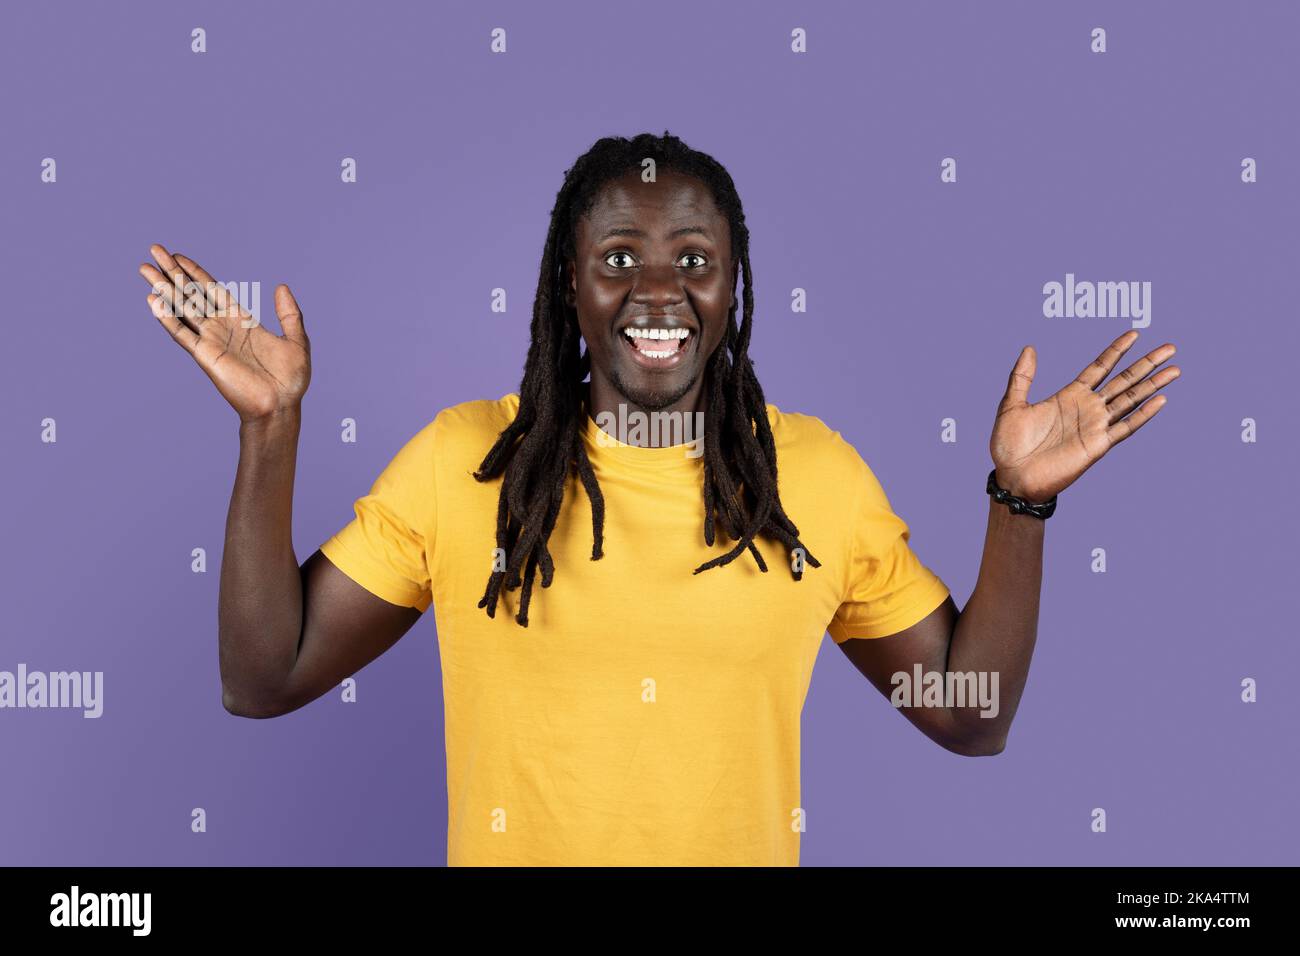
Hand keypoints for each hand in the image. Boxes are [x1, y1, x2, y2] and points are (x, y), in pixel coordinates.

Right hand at [139, 244, 310, 423]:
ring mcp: (211, 340)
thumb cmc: (290, 379)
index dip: (195, 272)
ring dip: (163, 288)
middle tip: (154, 250)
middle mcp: (221, 327)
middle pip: (191, 294)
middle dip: (173, 272)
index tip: (178, 256)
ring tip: (145, 269)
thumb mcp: (296, 340)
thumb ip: (289, 313)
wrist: (280, 405)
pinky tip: (153, 300)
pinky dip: (167, 317)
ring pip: (181, 308)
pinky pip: (181, 333)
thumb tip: (282, 287)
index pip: (212, 290)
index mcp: (240, 320)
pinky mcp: (205, 355)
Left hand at [989, 330, 1179, 503]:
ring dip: (1153, 385)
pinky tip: (1160, 400)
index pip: (1100, 367)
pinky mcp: (1098, 445)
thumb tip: (1029, 348)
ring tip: (1174, 370)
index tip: (1134, 334)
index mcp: (1069, 395)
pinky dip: (1143, 414)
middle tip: (1170, 348)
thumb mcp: (1011, 405)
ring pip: (1131, 400)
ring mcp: (1095, 426)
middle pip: (1124, 380)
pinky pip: (1125, 427)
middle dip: (1146, 364)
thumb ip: (1022, 376)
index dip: (1116, 351)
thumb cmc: (1008, 445)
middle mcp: (1087, 408)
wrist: (1012, 477)